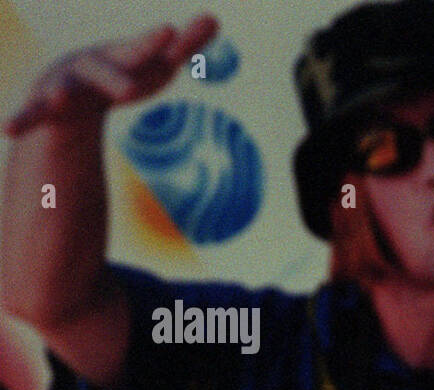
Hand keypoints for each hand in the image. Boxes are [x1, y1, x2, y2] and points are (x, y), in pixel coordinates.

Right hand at [4, 14, 218, 135]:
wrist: (70, 89)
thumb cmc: (119, 73)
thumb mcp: (153, 63)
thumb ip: (185, 45)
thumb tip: (215, 18)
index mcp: (119, 57)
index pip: (142, 50)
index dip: (153, 43)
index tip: (171, 33)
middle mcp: (90, 66)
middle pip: (105, 72)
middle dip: (116, 78)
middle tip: (133, 89)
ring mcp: (64, 86)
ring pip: (61, 89)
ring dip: (60, 93)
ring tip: (60, 98)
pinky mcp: (44, 109)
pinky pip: (30, 115)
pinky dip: (19, 120)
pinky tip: (6, 130)